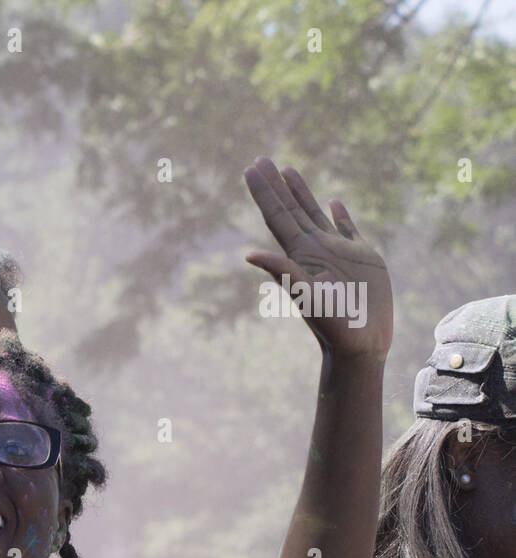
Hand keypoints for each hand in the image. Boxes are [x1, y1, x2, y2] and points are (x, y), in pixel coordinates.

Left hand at [244, 157, 391, 359]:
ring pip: (315, 214)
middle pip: (290, 209)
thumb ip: (283, 272)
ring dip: (301, 193)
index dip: (265, 192)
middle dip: (275, 185)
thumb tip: (249, 254)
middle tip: (260, 159)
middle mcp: (315, 249)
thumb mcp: (306, 296)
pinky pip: (348, 229)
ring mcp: (337, 251)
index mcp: (300, 254)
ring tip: (287, 170)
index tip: (251, 167)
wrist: (361, 344)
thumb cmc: (334, 324)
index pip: (277, 215)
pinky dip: (340, 215)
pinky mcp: (362, 257)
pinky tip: (334, 202)